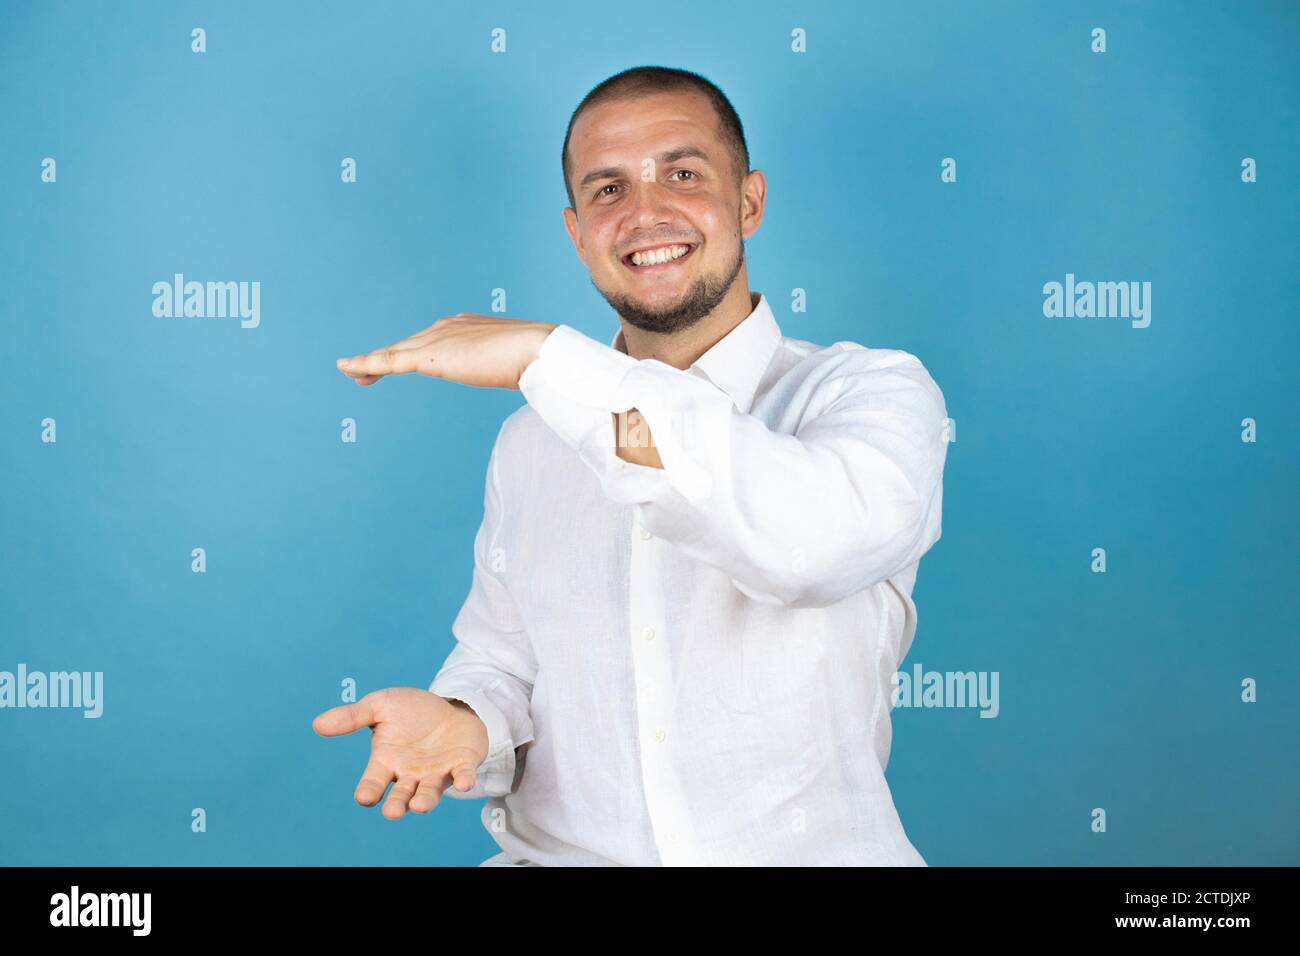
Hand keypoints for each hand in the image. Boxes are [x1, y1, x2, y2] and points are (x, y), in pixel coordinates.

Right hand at [312, 688, 489, 818]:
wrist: (449, 705)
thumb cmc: (411, 711)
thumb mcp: (380, 706)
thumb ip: (352, 716)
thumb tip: (317, 724)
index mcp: (387, 762)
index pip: (373, 782)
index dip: (369, 791)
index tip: (365, 797)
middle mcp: (410, 773)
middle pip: (401, 794)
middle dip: (397, 803)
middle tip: (392, 811)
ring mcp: (436, 772)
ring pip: (429, 792)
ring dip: (425, 800)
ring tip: (418, 806)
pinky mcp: (462, 765)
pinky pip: (463, 775)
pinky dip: (464, 780)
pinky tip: (465, 784)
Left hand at [336, 314, 555, 388]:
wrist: (536, 350)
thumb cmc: (537, 359)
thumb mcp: (516, 363)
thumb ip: (508, 367)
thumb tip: (524, 376)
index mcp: (465, 326)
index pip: (430, 340)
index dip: (412, 351)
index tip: (403, 359)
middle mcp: (446, 327)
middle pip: (406, 344)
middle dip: (385, 356)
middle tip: (362, 367)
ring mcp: (436, 339)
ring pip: (393, 353)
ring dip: (369, 362)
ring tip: (350, 370)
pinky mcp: (430, 356)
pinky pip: (389, 361)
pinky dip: (366, 363)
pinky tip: (348, 368)